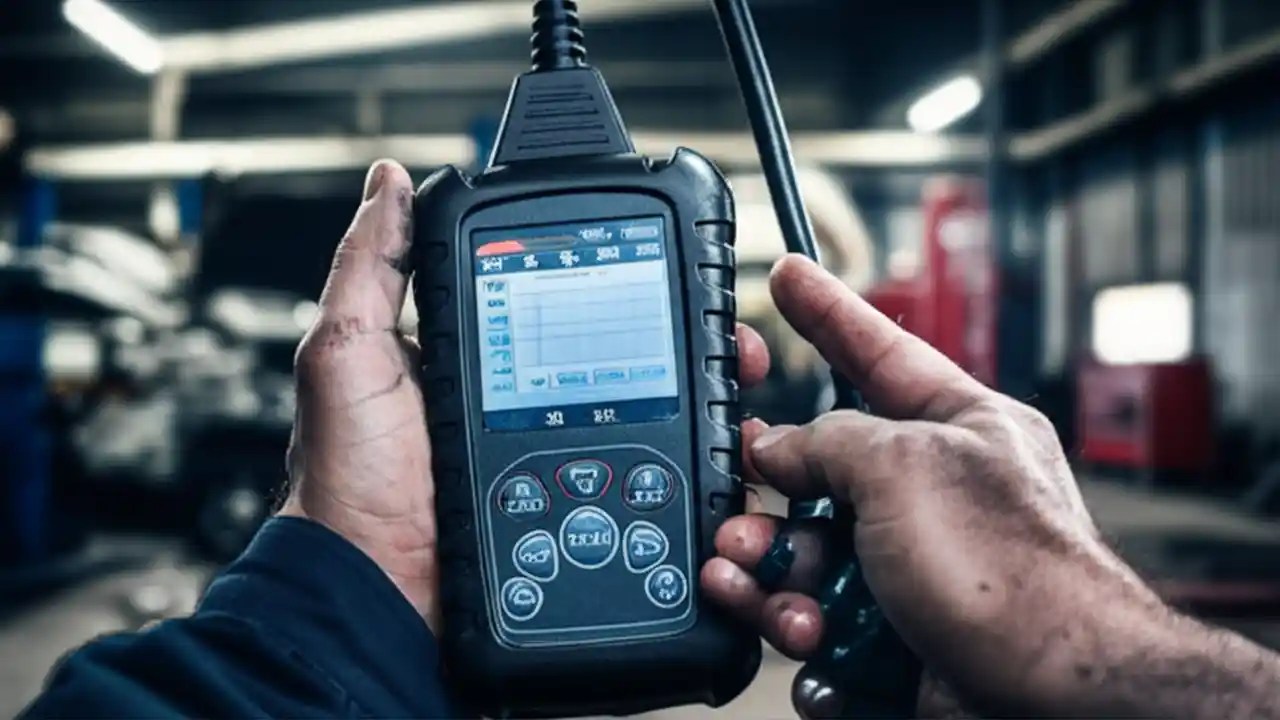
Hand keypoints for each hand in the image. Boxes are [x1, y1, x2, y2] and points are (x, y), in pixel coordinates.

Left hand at [278, 159, 773, 632]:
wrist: (375, 597)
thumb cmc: (349, 485)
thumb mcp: (347, 356)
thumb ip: (371, 269)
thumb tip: (389, 184)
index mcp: (483, 363)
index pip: (568, 305)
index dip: (621, 282)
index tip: (662, 265)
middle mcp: (532, 407)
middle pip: (632, 358)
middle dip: (688, 338)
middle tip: (723, 338)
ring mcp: (563, 462)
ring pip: (658, 420)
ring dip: (707, 401)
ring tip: (735, 385)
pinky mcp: (586, 516)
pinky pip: (654, 491)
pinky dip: (693, 472)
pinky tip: (720, 454)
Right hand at [702, 254, 1171, 716]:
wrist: (1053, 700)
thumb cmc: (1015, 576)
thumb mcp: (908, 469)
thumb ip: (830, 441)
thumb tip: (775, 447)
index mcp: (957, 432)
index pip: (879, 351)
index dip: (827, 311)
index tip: (789, 275)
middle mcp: (933, 498)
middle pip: (819, 477)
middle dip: (766, 503)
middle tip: (737, 518)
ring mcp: (912, 572)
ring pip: (806, 560)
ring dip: (771, 579)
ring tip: (763, 592)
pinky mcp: (894, 639)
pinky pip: (818, 627)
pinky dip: (801, 640)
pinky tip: (811, 646)